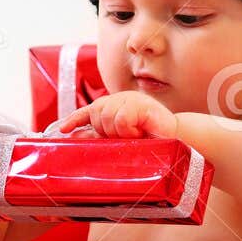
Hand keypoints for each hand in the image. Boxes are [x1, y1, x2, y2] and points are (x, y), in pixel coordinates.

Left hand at [55, 92, 177, 138]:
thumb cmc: (151, 141)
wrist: (178, 140)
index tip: (62, 130)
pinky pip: (122, 119)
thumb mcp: (121, 140)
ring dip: (119, 132)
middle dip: (104, 131)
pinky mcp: (141, 103)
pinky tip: (140, 131)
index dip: (74, 119)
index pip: (88, 111)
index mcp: (114, 107)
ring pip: (107, 116)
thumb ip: (100, 137)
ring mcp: (131, 99)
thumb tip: (76, 137)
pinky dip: (128, 129)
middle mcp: (120, 99)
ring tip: (134, 135)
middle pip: (96, 113)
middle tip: (123, 138)